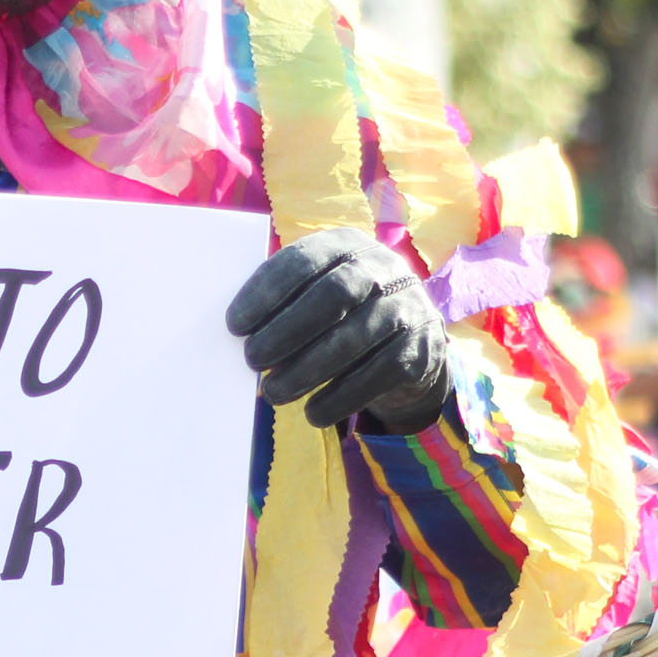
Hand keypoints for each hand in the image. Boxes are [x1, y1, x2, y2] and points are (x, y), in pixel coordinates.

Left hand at [226, 229, 449, 431]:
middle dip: (286, 330)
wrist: (409, 342)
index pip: (304, 261)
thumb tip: (241, 335)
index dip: (266, 292)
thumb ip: (284, 303)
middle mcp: (384, 267)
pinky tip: (312, 413)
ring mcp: (409, 305)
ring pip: (355, 338)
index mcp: (347, 244)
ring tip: (273, 392)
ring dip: (307, 370)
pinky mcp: (422, 346)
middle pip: (333, 295)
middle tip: (252, 360)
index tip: (235, 325)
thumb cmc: (342, 316)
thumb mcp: (316, 295)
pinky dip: (341, 397)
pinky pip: (379, 374)